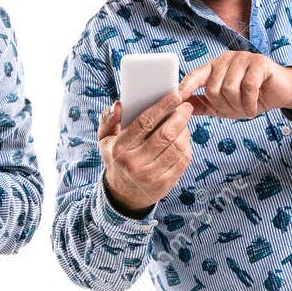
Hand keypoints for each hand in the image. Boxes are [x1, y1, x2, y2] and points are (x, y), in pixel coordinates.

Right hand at [98, 85, 196, 215]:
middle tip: (186, 107)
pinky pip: (182, 161)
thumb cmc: (116, 158)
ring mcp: (150, 176)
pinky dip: (187, 147)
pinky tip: (185, 139)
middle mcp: (134, 163)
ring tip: (185, 122)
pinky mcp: (164, 184)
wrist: (123, 194)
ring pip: (177, 147)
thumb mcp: (104, 140)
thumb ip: (108, 120)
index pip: (144, 123)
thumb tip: (118, 105)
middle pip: (165, 135)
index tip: (175, 96)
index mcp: (120, 148)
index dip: (162, 107)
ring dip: (185, 131)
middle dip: (179, 117)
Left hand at [180, 51, 291, 119]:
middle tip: (236, 110)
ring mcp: (243, 58)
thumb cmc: (251, 97)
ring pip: (230, 88)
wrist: (281, 93)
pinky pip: (248, 87)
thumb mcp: (224, 105)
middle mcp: (226, 59)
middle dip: (224, 106)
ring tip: (246, 107)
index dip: (185, 87)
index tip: (176, 99)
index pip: (195, 75)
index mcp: (214, 67)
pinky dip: (250, 103)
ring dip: (238, 105)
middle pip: (213, 88)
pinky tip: (254, 108)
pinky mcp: (259, 62)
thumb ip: (203, 104)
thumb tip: (180, 106)